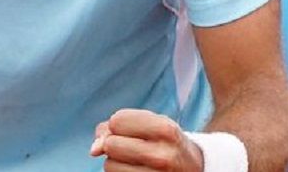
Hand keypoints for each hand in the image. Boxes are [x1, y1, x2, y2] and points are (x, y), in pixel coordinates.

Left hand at [90, 109, 204, 170]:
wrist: (194, 168)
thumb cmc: (166, 141)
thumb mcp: (151, 123)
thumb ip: (116, 126)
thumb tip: (93, 150)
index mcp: (166, 130)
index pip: (117, 121)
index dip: (119, 124)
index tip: (134, 130)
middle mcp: (163, 156)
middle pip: (111, 145)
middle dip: (115, 143)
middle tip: (134, 147)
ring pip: (109, 166)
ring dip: (116, 162)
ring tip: (136, 161)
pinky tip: (135, 171)